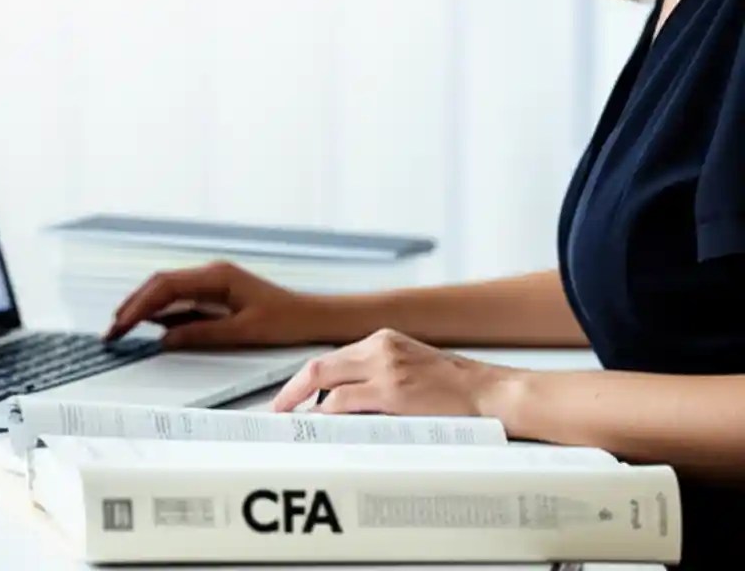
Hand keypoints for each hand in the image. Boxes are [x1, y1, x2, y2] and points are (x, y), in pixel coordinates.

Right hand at [106, 261, 318, 348]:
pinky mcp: (215, 294)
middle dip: (132, 306)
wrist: (313, 317)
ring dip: (142, 308)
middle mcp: (210, 273)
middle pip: (159, 284)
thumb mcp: (243, 333)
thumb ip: (201, 334)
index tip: (120, 325)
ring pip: (166, 290)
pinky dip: (159, 311)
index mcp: (216, 276)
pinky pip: (180, 300)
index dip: (138, 305)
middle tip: (111, 332)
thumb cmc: (286, 322)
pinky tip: (146, 325)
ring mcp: (212, 282)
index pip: (165, 286)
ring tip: (121, 329)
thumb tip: (164, 339)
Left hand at [270, 327, 515, 416]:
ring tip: (291, 425)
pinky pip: (344, 402)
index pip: (330, 359)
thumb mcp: (411, 368)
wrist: (491, 393)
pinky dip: (324, 414)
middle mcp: (379, 347)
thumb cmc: (457, 388)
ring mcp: (384, 367)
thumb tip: (343, 402)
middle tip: (276, 412)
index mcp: (382, 341)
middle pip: (318, 366)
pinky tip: (316, 426)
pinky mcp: (392, 390)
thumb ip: (378, 375)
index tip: (289, 398)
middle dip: (290, 391)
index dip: (304, 380)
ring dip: (302, 406)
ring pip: (324, 382)